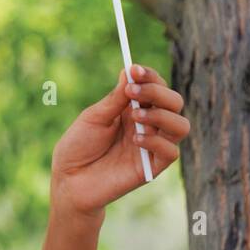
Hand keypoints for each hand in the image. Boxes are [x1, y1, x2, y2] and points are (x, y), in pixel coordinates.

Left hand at [50, 64, 188, 218]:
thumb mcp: (94, 118)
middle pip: (174, 102)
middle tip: (133, 91)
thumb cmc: (78, 146)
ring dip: (162, 116)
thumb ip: (115, 99)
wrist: (69, 180)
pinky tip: (136, 140)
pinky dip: (156, 142)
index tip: (135, 70)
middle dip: (157, 92)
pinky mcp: (153, 168)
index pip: (155, 87)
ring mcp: (153, 146)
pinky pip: (171, 152)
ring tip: (135, 117)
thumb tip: (130, 71)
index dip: (150, 76)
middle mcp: (148, 125)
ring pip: (181, 126)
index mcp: (134, 108)